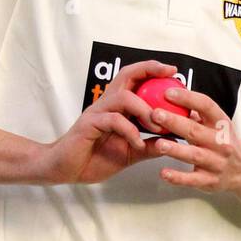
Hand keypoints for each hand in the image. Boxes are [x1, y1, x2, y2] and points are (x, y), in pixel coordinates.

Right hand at [37, 60, 174, 184]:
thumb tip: (175, 142)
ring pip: (123, 97)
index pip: (135, 79)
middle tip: (171, 73)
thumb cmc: (95, 158)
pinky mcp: (89, 124)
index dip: (153, 71)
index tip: (174, 72)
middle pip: (127, 74)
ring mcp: (97, 112)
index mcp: (117, 106)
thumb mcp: (130, 153)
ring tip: (158, 126)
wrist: (65, 170)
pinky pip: (113, 120)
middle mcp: (107, 103)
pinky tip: (138, 143)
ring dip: (145, 109)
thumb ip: (149, 146)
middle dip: (150, 70)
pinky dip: (130, 131)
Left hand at [149, 85, 240, 193]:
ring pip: (194, 155)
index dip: (188, 98)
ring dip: (176, 149)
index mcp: (222, 124)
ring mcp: (216, 162)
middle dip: (175, 122)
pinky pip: (192, 180)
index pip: (206, 106)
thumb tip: (171, 98)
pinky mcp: (210, 180)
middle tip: (155, 114)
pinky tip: (164, 173)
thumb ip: (197, 114)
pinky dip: (178, 177)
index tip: (169, 93)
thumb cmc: (224, 142)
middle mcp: (221, 142)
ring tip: (159, 143)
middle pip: (196, 130)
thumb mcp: (217, 125)